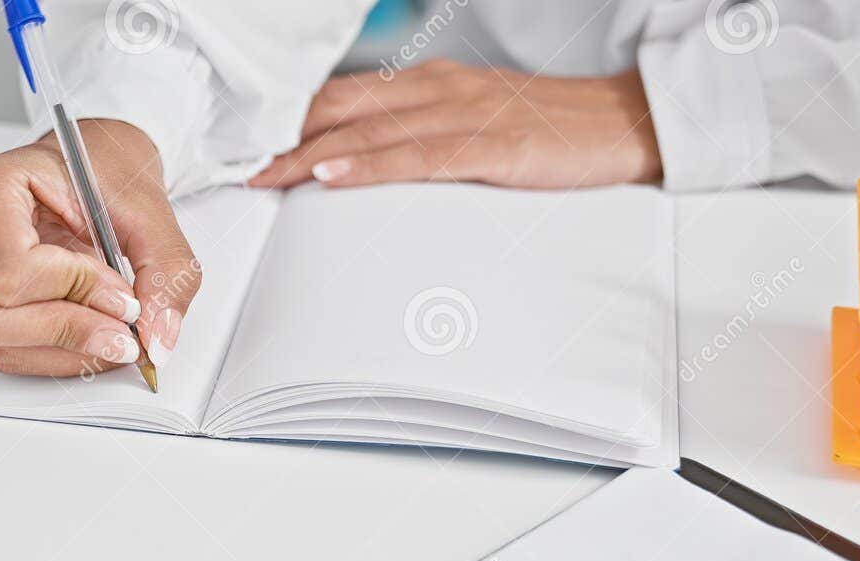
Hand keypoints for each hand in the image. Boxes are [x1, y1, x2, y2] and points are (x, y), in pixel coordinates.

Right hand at [0, 120, 200, 376]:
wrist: (90, 168)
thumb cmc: (103, 176)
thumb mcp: (150, 215)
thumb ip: (165, 274)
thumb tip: (158, 340)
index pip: (11, 271)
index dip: (76, 293)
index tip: (124, 295)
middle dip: (64, 332)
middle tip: (122, 331)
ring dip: (62, 350)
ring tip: (111, 333)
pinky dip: (52, 355)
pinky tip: (88, 336)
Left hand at [250, 60, 661, 190]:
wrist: (626, 123)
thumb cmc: (549, 132)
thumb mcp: (473, 129)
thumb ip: (420, 143)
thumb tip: (364, 170)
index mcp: (429, 86)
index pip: (342, 101)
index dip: (288, 122)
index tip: (243, 148)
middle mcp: (437, 90)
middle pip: (342, 112)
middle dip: (283, 139)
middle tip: (234, 166)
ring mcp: (464, 115)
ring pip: (369, 133)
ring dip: (309, 154)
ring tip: (263, 175)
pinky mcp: (492, 147)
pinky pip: (418, 157)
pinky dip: (370, 166)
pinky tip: (332, 175)